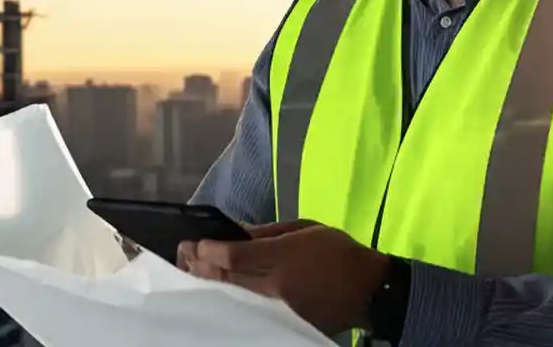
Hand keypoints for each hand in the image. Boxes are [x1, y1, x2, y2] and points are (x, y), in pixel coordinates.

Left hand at [177, 220, 389, 336]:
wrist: (368, 289)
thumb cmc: (337, 251)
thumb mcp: (305, 229)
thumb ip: (268, 232)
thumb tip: (237, 231)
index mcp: (283, 257)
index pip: (236, 255)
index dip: (211, 250)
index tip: (195, 242)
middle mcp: (276, 285)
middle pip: (229, 278)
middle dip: (202, 267)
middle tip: (184, 256)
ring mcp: (279, 308)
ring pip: (235, 297)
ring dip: (211, 285)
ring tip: (192, 274)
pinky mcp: (285, 323)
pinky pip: (250, 311)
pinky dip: (231, 300)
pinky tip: (218, 293)